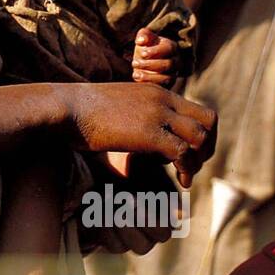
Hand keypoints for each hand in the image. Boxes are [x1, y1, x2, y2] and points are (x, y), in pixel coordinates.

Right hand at [59, 83, 215, 189]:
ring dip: (198, 161)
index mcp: (157, 92)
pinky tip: (180, 183)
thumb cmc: (82, 112)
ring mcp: (157, 115)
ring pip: (200, 137)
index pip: (198, 110)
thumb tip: (135, 132)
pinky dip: (186, 170)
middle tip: (194, 165)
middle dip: (208, 146)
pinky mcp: (148, 133)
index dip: (201, 135)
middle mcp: (162, 100)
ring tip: (186, 177)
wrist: (65, 108)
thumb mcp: (117, 106)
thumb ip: (135, 114)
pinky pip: (182, 153)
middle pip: (209, 120)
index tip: (190, 153)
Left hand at [132, 28, 178, 86]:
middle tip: (134, 63)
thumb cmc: (147, 47)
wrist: (148, 60)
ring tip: (135, 74)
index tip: (142, 53)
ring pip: (167, 78)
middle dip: (150, 65)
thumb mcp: (145, 38)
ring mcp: (173, 74)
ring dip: (149, 77)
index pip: (168, 49)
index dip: (155, 51)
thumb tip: (140, 40)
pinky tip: (138, 80)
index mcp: (171, 47)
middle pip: (168, 64)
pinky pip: (162, 88)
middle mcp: (175, 61)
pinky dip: (150, 85)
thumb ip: (143, 35)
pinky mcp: (167, 85)